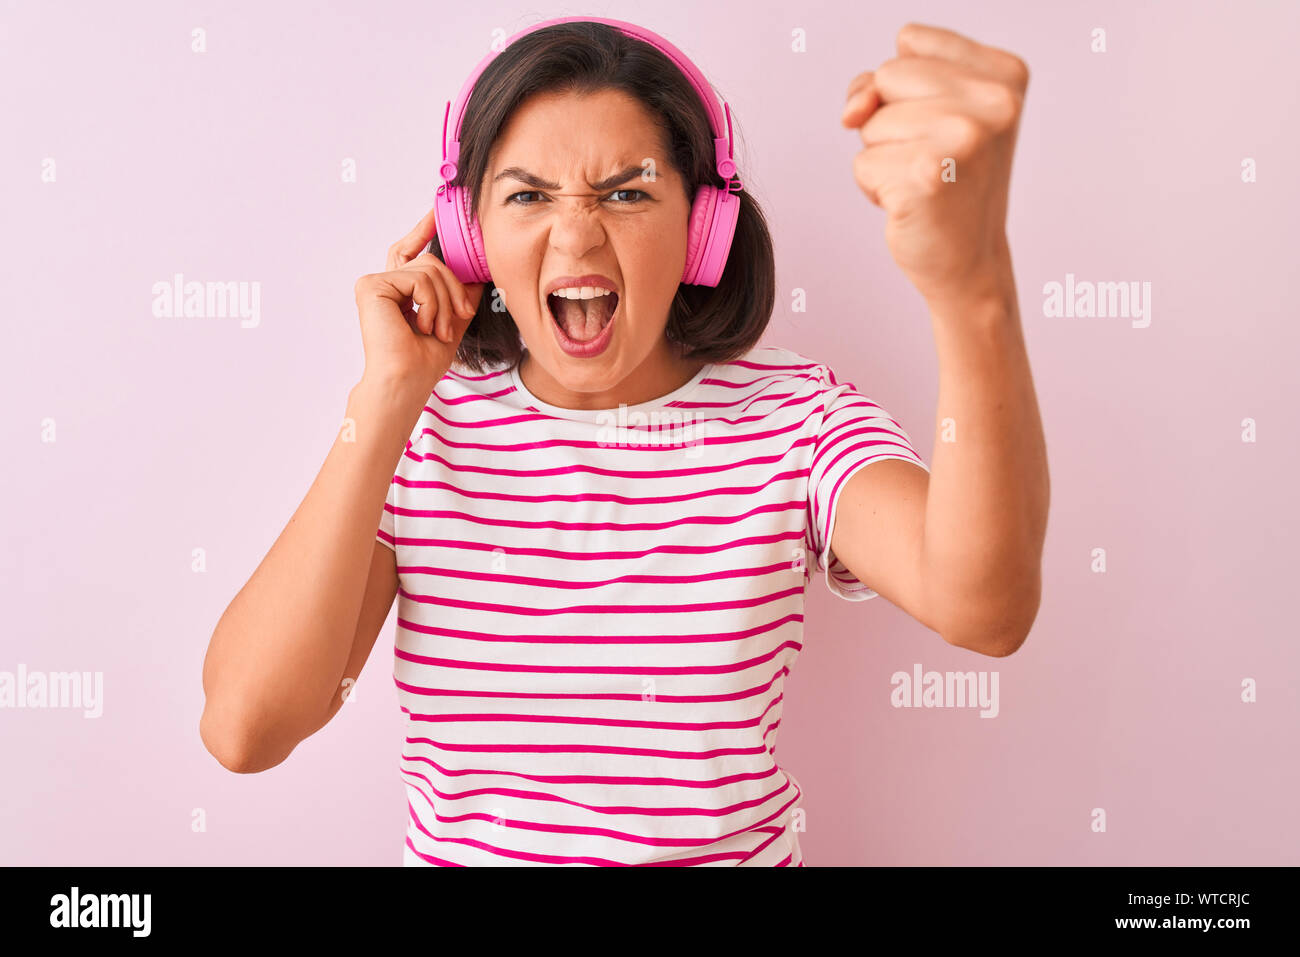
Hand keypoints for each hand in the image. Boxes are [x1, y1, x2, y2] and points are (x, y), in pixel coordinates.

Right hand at [353, 205, 485, 391]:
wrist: (406, 382)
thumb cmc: (423, 362)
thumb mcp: (451, 320)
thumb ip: (459, 295)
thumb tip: (476, 273)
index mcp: (397, 291)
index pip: (411, 252)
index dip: (424, 229)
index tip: (437, 209)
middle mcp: (382, 283)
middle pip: (431, 261)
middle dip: (454, 289)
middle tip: (459, 316)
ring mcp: (375, 283)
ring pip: (429, 269)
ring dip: (445, 303)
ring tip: (438, 329)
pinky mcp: (372, 286)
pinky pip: (419, 278)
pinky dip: (431, 303)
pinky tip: (421, 325)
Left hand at [841, 23, 1027, 309]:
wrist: (969, 262)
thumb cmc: (948, 183)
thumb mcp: (928, 112)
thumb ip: (879, 84)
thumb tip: (853, 111)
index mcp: (1005, 73)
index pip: (909, 40)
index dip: (905, 86)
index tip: (942, 124)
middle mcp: (993, 101)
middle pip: (888, 74)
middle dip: (891, 119)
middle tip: (932, 157)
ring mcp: (964, 138)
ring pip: (870, 122)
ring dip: (882, 156)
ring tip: (923, 181)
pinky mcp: (927, 176)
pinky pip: (862, 164)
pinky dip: (874, 188)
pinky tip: (912, 204)